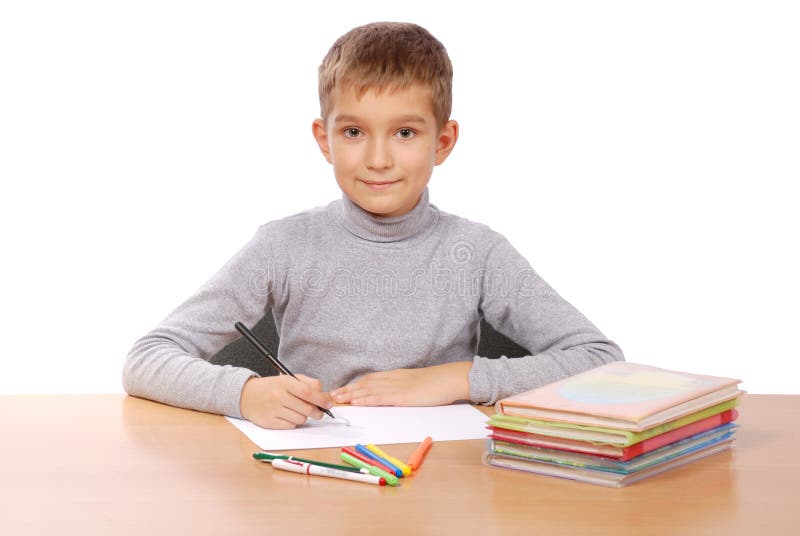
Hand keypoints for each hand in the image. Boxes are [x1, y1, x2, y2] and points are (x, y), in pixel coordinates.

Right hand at [239, 374, 332, 428]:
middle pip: (307, 409)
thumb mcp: (289, 378)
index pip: (308, 392)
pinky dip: (294, 422)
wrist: (246, 396)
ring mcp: (273, 410)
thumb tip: (324, 395)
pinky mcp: (269, 423)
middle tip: (319, 411)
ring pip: (301, 419)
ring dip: (304, 416)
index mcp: (285, 383)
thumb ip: (308, 383)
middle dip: (317, 412)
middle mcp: (279, 396)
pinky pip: (291, 426)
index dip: (322, 400)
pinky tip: (288, 415)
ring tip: (298, 410)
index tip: (329, 404)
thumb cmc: (273, 387)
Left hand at [329, 361, 471, 406]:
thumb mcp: (415, 382)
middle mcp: (391, 378)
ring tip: (337, 399)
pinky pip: (379, 397)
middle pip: (364, 383)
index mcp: (394, 376)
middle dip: (347, 389)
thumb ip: (401, 386)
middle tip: (331, 395)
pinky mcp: (401, 395)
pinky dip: (365, 399)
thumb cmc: (435, 383)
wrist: (448, 379)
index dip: (354, 385)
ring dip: (351, 394)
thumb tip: (392, 394)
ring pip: (368, 389)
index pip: (369, 379)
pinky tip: (356, 402)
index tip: (341, 390)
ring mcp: (395, 386)